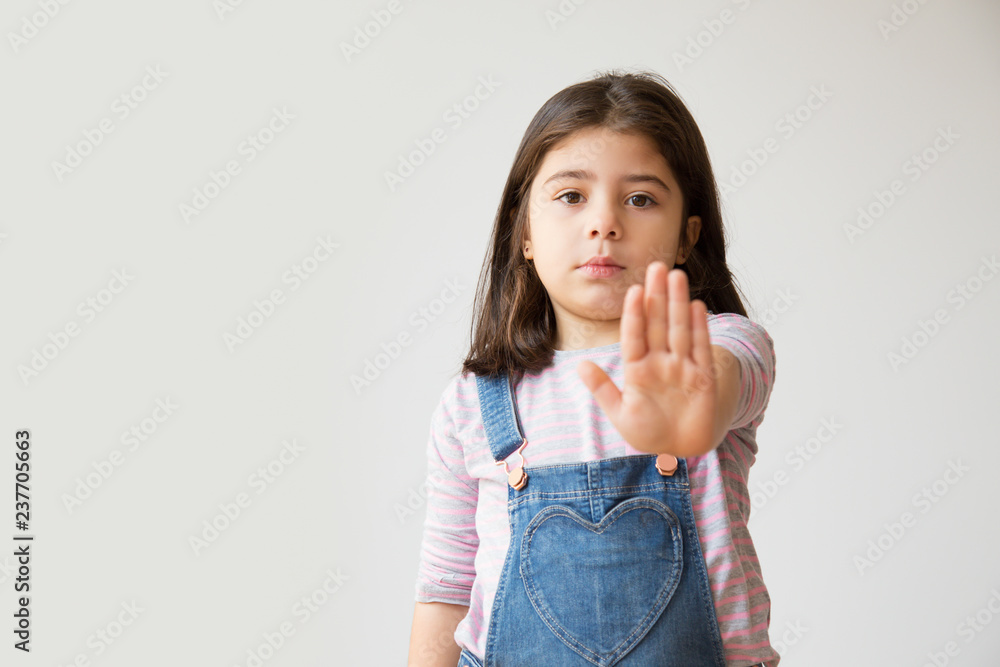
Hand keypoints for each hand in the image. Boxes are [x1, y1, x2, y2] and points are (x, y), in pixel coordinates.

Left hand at [576, 262, 715, 457]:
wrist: (678, 451)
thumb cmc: (647, 432)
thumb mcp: (620, 413)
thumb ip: (602, 389)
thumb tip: (580, 365)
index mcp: (637, 369)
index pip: (634, 334)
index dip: (634, 313)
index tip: (633, 289)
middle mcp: (660, 363)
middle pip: (658, 323)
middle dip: (657, 295)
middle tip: (656, 266)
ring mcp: (682, 368)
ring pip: (679, 329)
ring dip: (678, 303)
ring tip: (676, 276)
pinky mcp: (703, 378)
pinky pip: (700, 349)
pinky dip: (700, 329)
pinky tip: (696, 306)